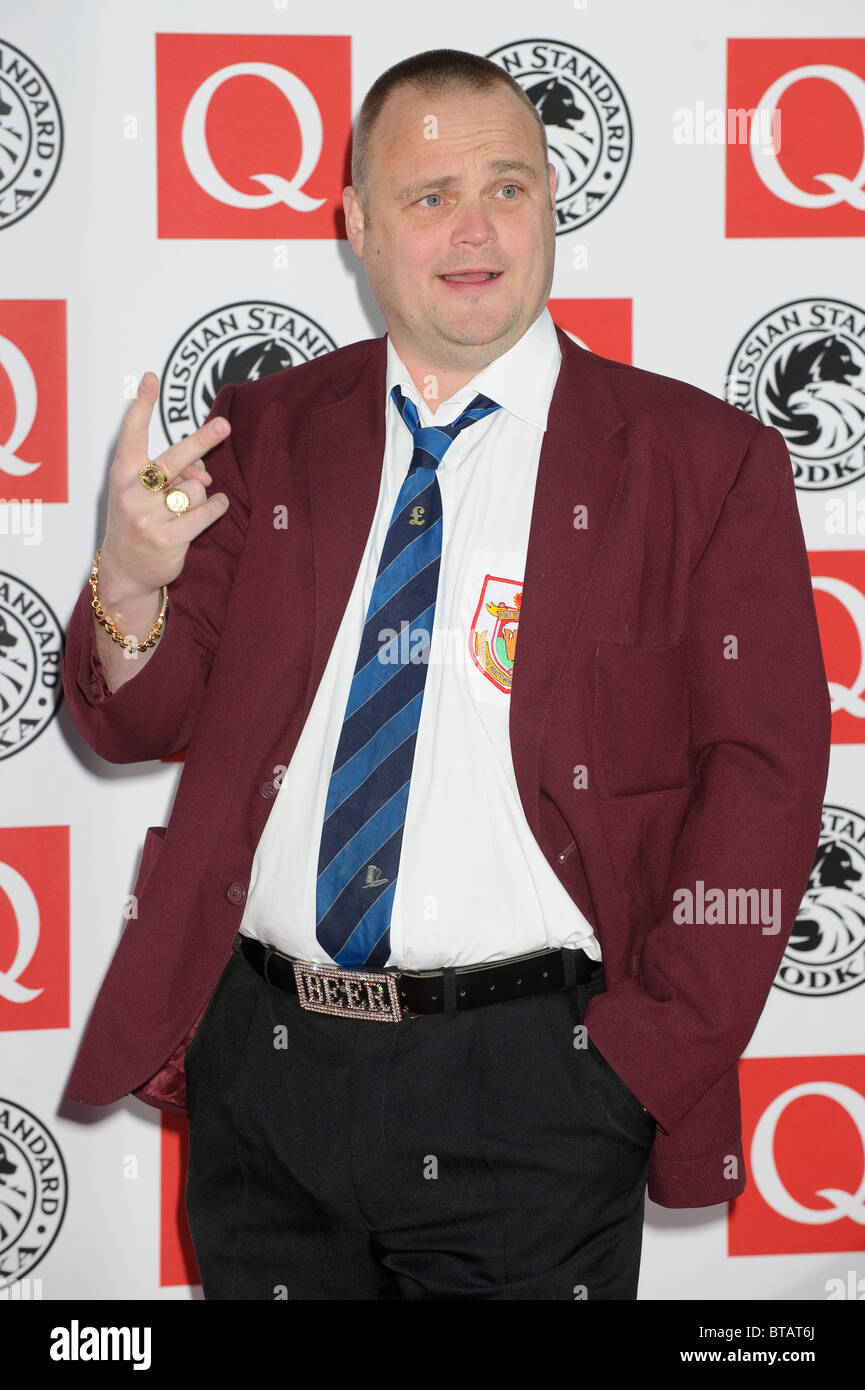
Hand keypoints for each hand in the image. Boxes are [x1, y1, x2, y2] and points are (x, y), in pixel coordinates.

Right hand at [96, 371, 231, 604]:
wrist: (125, 570)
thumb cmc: (138, 519)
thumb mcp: (145, 492)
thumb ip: (172, 473)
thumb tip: (204, 473)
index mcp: (123, 473)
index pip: (132, 432)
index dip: (142, 404)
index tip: (151, 378)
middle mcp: (132, 492)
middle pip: (175, 458)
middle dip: (203, 440)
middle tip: (224, 425)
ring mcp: (148, 517)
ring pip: (195, 490)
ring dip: (201, 495)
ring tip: (187, 506)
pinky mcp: (168, 538)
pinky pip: (206, 512)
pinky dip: (216, 507)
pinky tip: (215, 507)